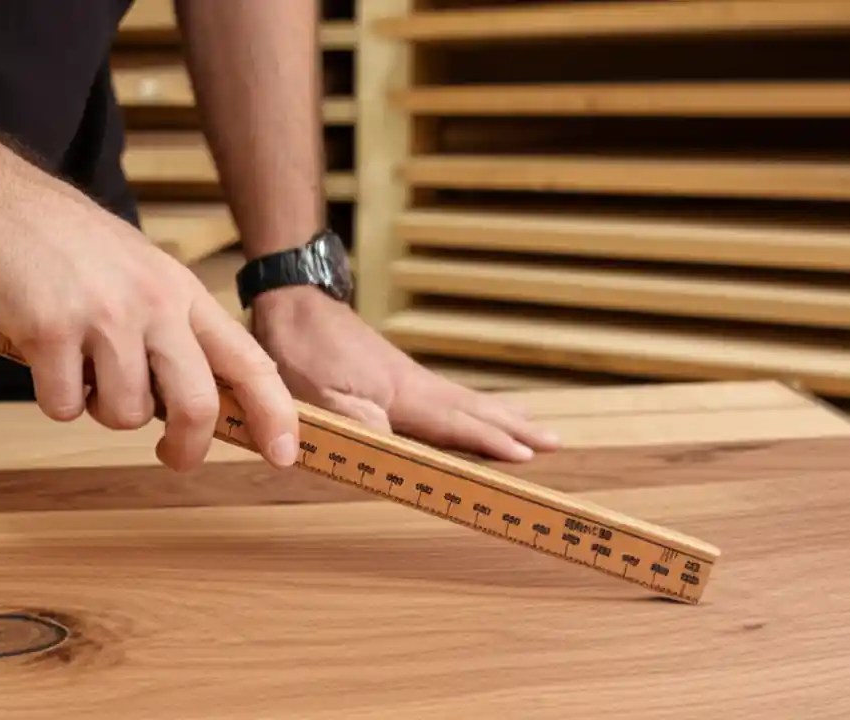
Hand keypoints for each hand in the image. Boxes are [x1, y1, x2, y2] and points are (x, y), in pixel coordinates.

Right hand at [0, 183, 298, 471]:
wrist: (0, 205)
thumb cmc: (72, 247)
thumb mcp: (146, 274)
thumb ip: (176, 331)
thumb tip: (199, 407)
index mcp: (183, 294)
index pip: (248, 361)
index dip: (274, 413)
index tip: (286, 453)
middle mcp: (153, 305)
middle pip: (196, 405)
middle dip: (187, 447)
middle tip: (171, 457)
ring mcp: (103, 318)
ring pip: (125, 414)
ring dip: (101, 410)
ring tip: (80, 369)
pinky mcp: (51, 331)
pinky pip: (64, 407)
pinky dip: (53, 399)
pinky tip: (43, 359)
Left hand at [251, 287, 560, 461]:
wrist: (294, 301)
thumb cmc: (301, 349)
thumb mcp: (316, 391)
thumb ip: (355, 417)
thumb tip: (394, 444)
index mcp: (398, 394)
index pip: (453, 423)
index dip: (489, 442)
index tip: (528, 456)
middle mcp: (412, 384)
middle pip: (471, 410)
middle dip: (512, 428)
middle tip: (555, 442)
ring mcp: (406, 376)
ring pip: (463, 399)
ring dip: (499, 415)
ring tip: (532, 425)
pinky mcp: (394, 372)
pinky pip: (446, 393)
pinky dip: (471, 404)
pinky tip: (474, 408)